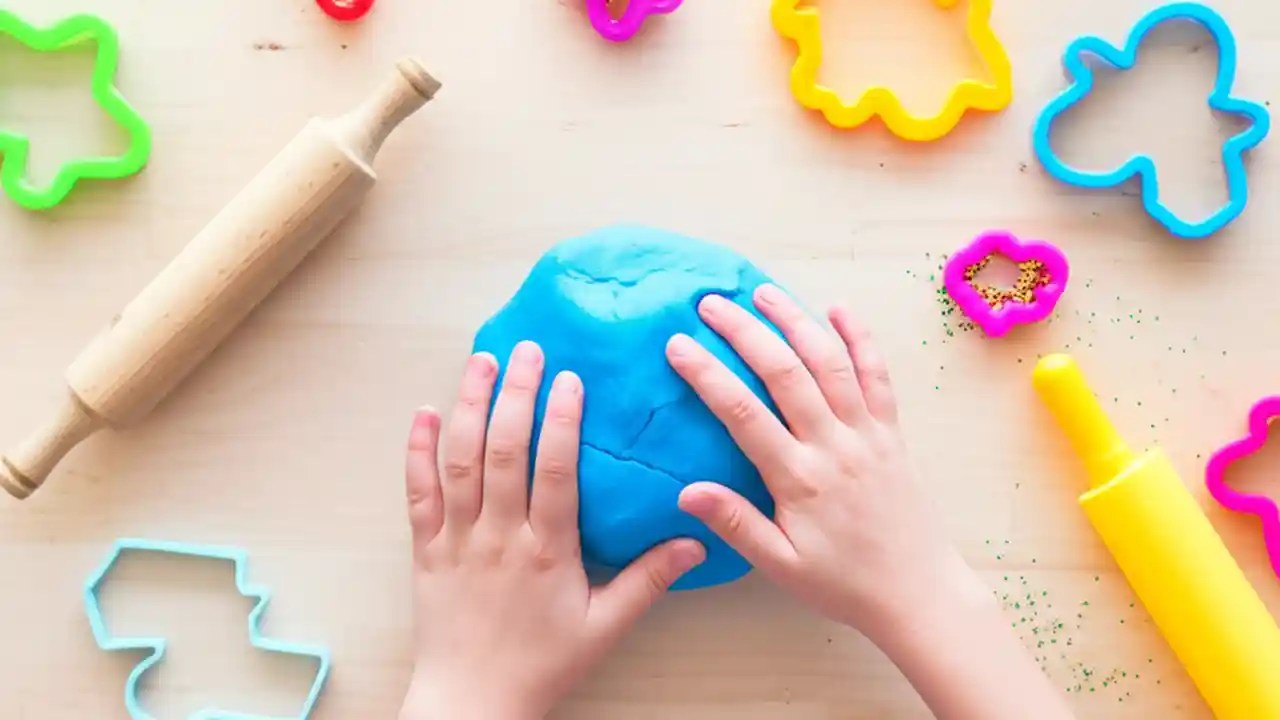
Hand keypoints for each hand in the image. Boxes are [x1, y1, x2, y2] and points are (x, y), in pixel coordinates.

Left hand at [400, 343, 705, 719]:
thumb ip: (648, 580)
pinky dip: (417, 450)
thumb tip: (696, 541)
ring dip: (468, 406)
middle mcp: (499, 536)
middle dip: (514, 393)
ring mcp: (457, 540)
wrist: (472, 702)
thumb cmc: (542, 664)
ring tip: (480, 360)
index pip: (555, 472)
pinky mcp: (425, 550)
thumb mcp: (605, 626)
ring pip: (459, 461)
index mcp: (546, 551)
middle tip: (526, 349)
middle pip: (504, 451)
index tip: (570, 379)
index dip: (562, 422)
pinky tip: (424, 413)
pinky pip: (417, 493)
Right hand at [668, 286, 1071, 719]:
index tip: (678, 345)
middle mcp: (834, 445)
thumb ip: (736, 524)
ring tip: (762, 292)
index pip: (744, 413)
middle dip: (745, 331)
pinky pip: (877, 374)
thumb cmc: (843, 582)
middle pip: (786, 371)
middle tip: (710, 304)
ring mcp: (868, 433)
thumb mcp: (781, 565)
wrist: (917, 592)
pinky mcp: (892, 432)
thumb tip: (686, 492)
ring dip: (796, 320)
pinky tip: (839, 309)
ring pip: (830, 362)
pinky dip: (860, 337)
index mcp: (800, 478)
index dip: (708, 374)